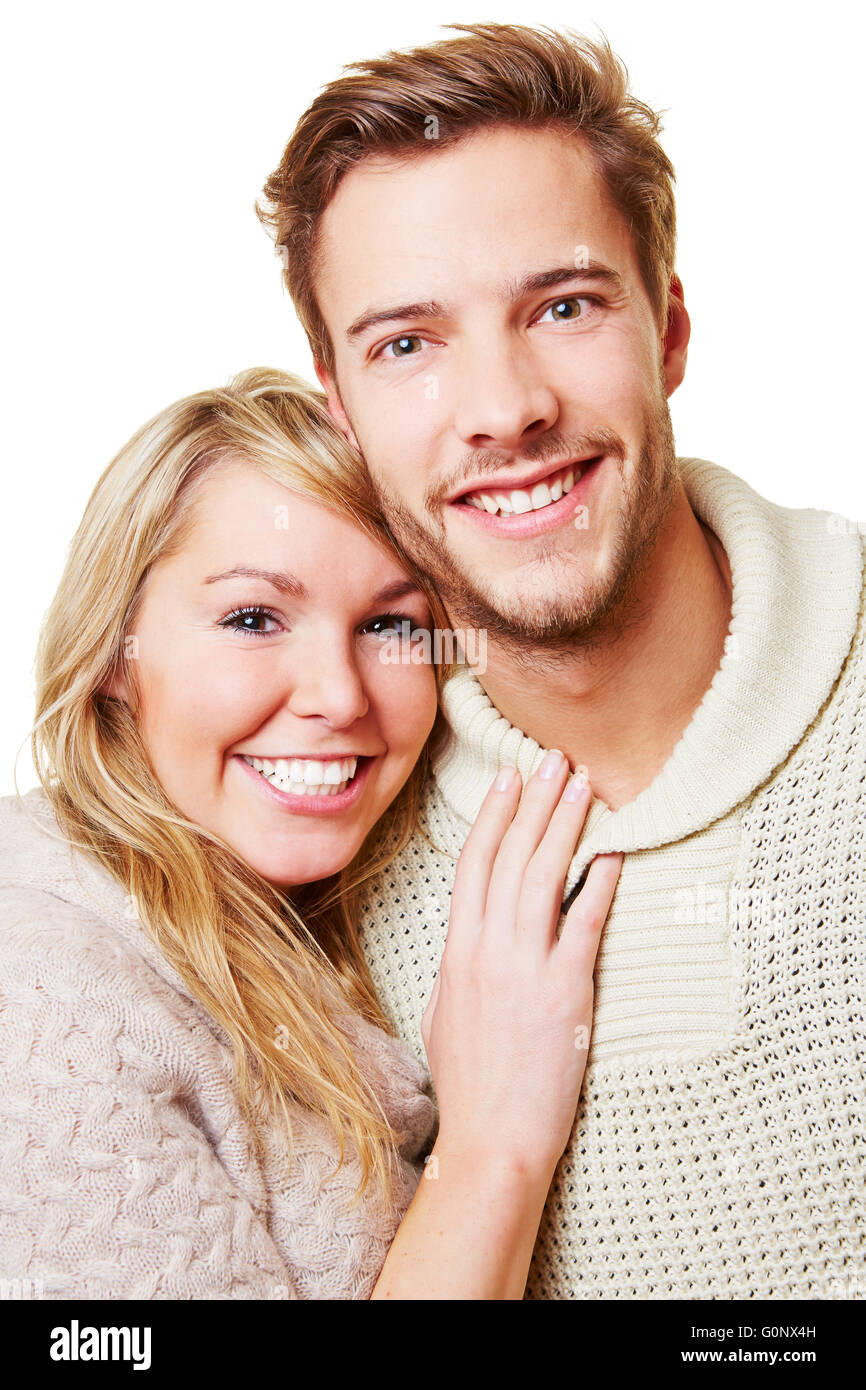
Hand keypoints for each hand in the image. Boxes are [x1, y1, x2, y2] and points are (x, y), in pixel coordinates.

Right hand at [421, 750, 621, 1177]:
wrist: (491, 1139)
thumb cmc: (469, 1086)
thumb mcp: (443, 1016)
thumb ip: (458, 971)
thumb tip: (468, 943)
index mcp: (456, 951)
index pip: (473, 865)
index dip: (492, 815)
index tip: (507, 777)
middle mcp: (486, 949)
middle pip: (511, 856)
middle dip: (534, 802)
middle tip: (553, 758)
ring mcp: (524, 967)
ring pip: (544, 876)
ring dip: (565, 824)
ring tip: (582, 783)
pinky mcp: (564, 991)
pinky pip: (584, 922)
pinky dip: (600, 883)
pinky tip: (614, 852)